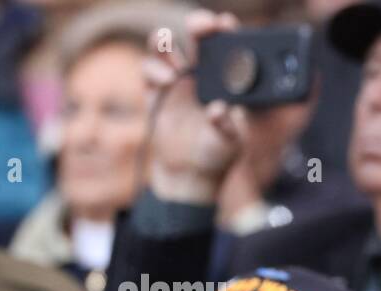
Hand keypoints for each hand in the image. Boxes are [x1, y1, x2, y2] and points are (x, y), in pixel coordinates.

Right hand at [144, 10, 248, 203]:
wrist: (190, 176)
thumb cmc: (217, 156)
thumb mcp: (230, 142)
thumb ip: (226, 125)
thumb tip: (218, 110)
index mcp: (225, 82)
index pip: (228, 50)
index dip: (226, 33)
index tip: (226, 24)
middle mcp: (201, 77)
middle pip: (197, 40)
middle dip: (198, 25)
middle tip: (200, 25)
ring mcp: (176, 83)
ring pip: (166, 49)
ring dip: (164, 41)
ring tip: (167, 43)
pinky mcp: (155, 94)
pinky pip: (149, 71)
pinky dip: (154, 70)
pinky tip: (165, 81)